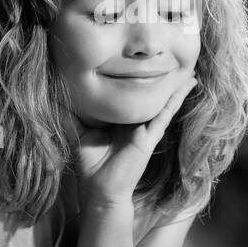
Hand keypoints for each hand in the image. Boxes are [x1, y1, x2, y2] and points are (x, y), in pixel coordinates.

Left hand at [69, 72, 196, 213]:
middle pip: (149, 95)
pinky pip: (166, 112)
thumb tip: (58, 93)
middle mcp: (136, 122)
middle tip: (170, 55)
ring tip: (188, 66)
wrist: (100, 191)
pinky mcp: (150, 136)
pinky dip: (177, 97)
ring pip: (163, 100)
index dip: (135, 78)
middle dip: (160, 77)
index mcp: (121, 120)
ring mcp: (145, 128)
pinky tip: (189, 83)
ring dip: (176, 84)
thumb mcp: (79, 133)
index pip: (129, 95)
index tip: (139, 59)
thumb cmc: (91, 165)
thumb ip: (73, 114)